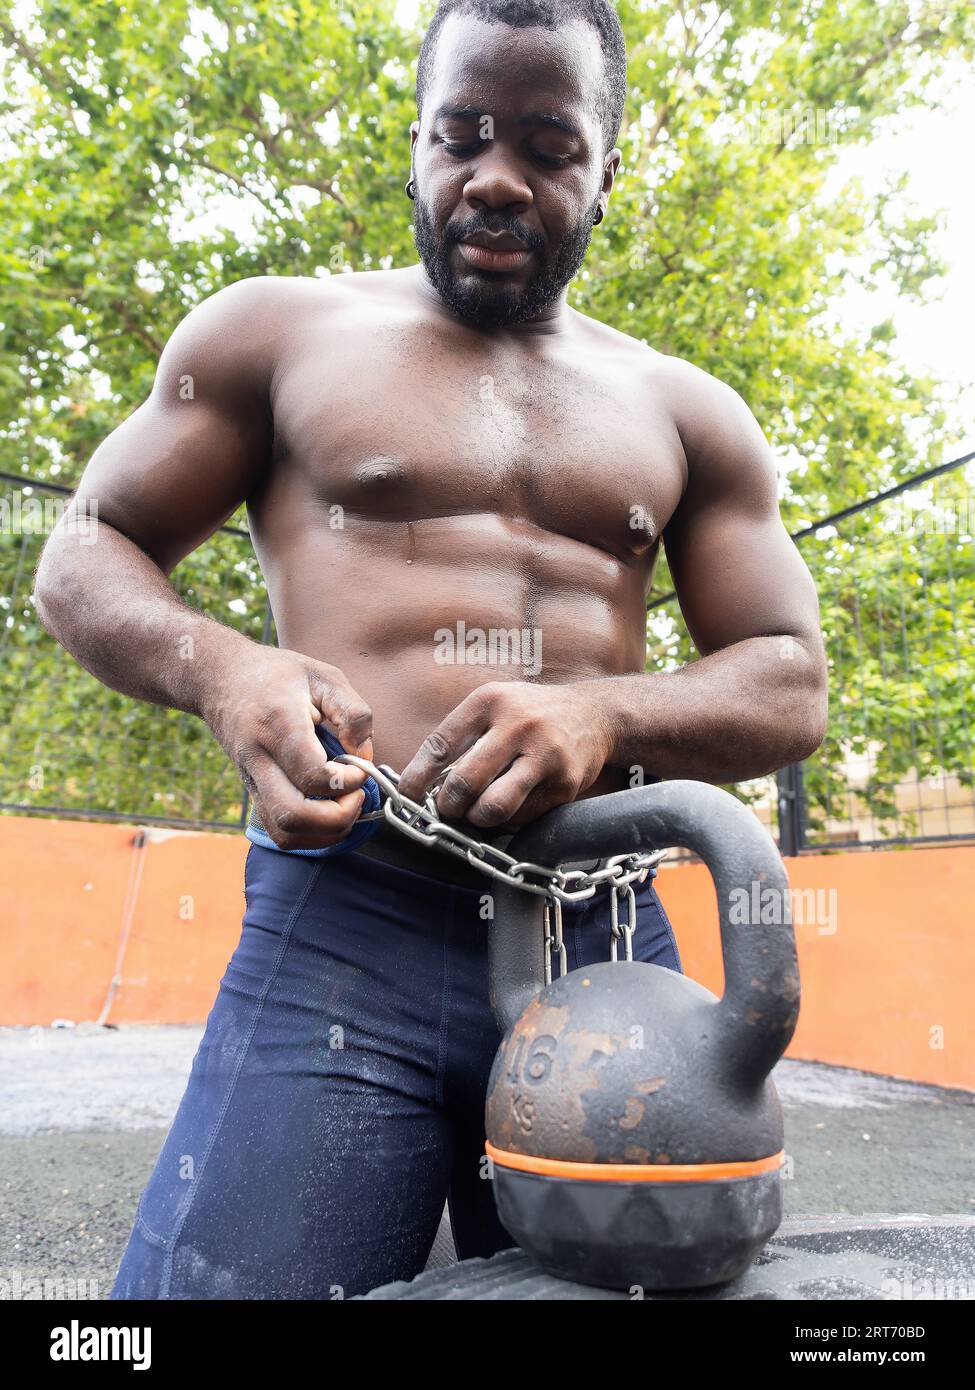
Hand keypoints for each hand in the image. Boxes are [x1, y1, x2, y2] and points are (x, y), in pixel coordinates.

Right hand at [203, 645, 374, 850]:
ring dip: (324, 832)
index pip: (312, 774)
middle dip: (337, 818)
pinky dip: (309, 835)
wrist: (221, 679)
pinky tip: (327, 811)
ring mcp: (251, 779)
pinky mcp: (252, 791)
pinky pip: (278, 830)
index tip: (361, 767)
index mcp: (279, 723)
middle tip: (356, 796)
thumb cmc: (278, 675)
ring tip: (344, 806)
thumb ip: (353, 713)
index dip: (347, 781)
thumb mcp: (323, 676)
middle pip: (293, 815)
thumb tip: (364, 756)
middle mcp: (259, 757)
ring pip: (283, 832)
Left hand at [397, 681, 614, 829]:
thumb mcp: (493, 704)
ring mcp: (545, 755)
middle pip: (464, 782)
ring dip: (476, 819)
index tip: (408, 796)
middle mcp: (518, 724)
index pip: (441, 745)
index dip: (417, 777)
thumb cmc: (531, 713)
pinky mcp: (565, 784)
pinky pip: (522, 817)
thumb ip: (460, 736)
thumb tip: (421, 782)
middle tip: (447, 810)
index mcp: (491, 701)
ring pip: (493, 807)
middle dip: (447, 805)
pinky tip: (509, 808)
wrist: (594, 714)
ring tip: (475, 813)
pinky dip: (507, 821)